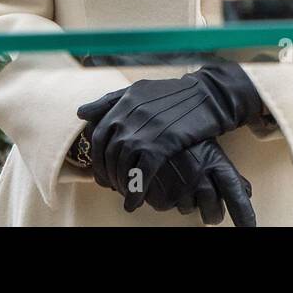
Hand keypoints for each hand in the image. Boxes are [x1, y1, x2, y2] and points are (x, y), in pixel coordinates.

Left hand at [76, 62, 263, 204]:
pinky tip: (134, 202)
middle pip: (107, 152)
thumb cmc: (176, 95)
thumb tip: (80, 112)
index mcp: (125, 101)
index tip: (102, 170)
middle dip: (107, 174)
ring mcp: (147, 129)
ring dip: (120, 184)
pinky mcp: (164, 143)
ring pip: (122, 163)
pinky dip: (135, 191)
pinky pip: (141, 172)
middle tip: (112, 187)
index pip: (98, 134)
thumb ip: (110, 100)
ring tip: (125, 194)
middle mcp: (131, 114)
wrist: (211, 96)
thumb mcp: (141, 90)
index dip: (96, 157)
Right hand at [146, 138, 255, 226]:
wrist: (146, 126)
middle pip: (214, 214)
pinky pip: (168, 207)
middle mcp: (201, 178)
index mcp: (215, 164)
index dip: (245, 217)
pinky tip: (163, 178)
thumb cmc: (180, 134)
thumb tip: (245, 191)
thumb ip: (224, 170)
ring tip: (176, 175)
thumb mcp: (207, 145)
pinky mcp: (161, 197)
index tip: (250, 228)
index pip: (237, 197)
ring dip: (185, 199)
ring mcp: (181, 189)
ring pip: (189, 209)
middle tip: (204, 199)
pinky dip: (165, 196)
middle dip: (211, 211)